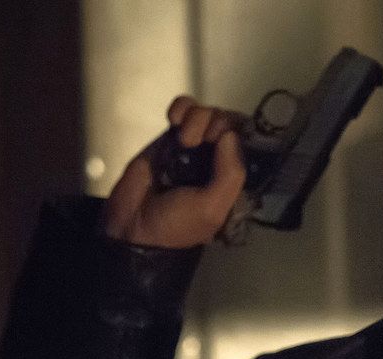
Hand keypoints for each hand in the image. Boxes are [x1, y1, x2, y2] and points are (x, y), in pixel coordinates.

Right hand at [104, 96, 247, 247]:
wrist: (133, 226)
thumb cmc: (177, 224)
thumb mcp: (213, 207)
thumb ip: (230, 173)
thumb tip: (230, 134)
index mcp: (232, 177)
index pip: (248, 144)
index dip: (242, 132)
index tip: (227, 139)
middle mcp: (216, 159)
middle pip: (228, 121)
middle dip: (219, 124)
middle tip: (205, 141)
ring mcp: (192, 146)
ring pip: (206, 113)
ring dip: (198, 118)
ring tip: (185, 141)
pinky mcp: (169, 137)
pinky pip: (183, 110)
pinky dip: (182, 108)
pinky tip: (174, 120)